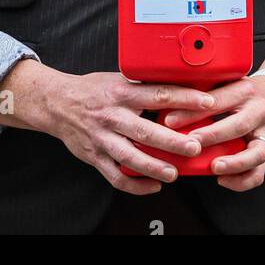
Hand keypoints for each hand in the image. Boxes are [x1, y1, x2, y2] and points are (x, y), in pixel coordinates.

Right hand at [28, 68, 218, 194]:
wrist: (57, 103)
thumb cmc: (95, 89)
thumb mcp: (120, 78)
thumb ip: (146, 85)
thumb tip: (184, 82)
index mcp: (123, 92)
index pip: (159, 94)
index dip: (184, 99)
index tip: (207, 103)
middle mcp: (112, 116)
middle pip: (146, 131)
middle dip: (172, 141)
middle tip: (195, 146)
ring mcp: (102, 138)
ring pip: (130, 157)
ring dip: (153, 167)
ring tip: (174, 173)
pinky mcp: (94, 157)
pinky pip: (115, 175)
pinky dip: (134, 185)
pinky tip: (153, 186)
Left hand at [162, 75, 264, 192]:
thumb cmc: (246, 92)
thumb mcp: (229, 83)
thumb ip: (206, 91)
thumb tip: (168, 102)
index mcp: (244, 90)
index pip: (217, 100)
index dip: (193, 111)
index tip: (169, 121)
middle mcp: (258, 110)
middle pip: (237, 125)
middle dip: (212, 136)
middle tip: (190, 144)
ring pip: (256, 152)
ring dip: (234, 162)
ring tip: (214, 167)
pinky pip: (259, 172)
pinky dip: (242, 180)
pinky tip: (223, 180)